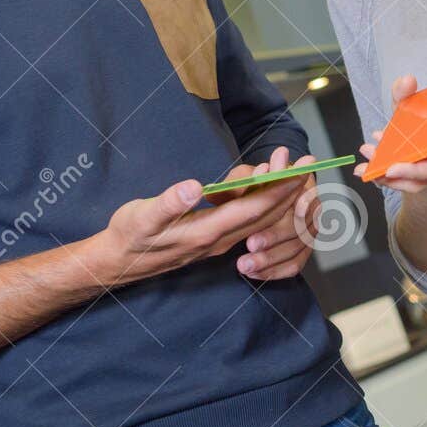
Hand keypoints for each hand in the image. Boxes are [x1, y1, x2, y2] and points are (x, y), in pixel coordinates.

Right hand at [92, 151, 311, 287]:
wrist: (118, 263)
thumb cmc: (129, 235)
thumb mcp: (142, 216)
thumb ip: (168, 203)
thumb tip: (193, 187)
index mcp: (206, 231)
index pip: (253, 209)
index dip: (279, 189)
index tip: (298, 169)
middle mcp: (219, 239)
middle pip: (264, 213)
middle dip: (289, 188)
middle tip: (308, 163)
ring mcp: (218, 241)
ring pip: (258, 218)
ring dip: (279, 195)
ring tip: (294, 170)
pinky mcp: (213, 238)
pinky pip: (247, 220)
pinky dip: (263, 202)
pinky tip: (267, 187)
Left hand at [237, 148, 321, 280]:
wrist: (258, 198)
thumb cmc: (251, 184)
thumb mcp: (244, 176)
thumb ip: (249, 177)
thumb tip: (262, 171)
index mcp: (304, 185)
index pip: (305, 199)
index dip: (290, 210)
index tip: (272, 218)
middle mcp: (312, 209)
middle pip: (300, 227)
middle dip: (274, 237)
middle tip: (250, 244)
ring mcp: (310, 231)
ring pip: (295, 249)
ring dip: (269, 259)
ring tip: (243, 265)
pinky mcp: (303, 249)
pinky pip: (294, 265)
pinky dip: (274, 271)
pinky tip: (253, 273)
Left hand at [355, 75, 426, 196]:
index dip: (415, 171)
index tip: (394, 167)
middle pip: (419, 177)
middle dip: (391, 176)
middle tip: (365, 169)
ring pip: (415, 168)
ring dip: (391, 166)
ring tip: (366, 157)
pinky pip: (418, 154)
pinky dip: (399, 150)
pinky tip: (382, 138)